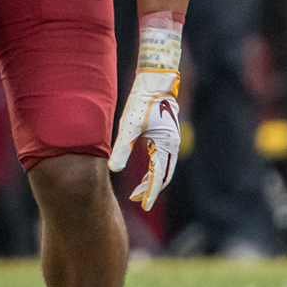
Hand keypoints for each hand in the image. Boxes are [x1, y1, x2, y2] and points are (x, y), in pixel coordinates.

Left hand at [109, 69, 182, 209]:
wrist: (156, 81)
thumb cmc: (142, 101)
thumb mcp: (130, 125)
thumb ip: (123, 148)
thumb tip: (113, 169)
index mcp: (165, 144)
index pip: (158, 176)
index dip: (150, 193)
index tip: (143, 206)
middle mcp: (172, 145)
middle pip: (163, 176)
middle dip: (151, 190)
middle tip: (136, 200)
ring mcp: (172, 141)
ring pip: (164, 169)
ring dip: (152, 181)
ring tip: (137, 192)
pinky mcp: (168, 136)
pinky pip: (163, 159)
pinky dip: (154, 170)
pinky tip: (144, 173)